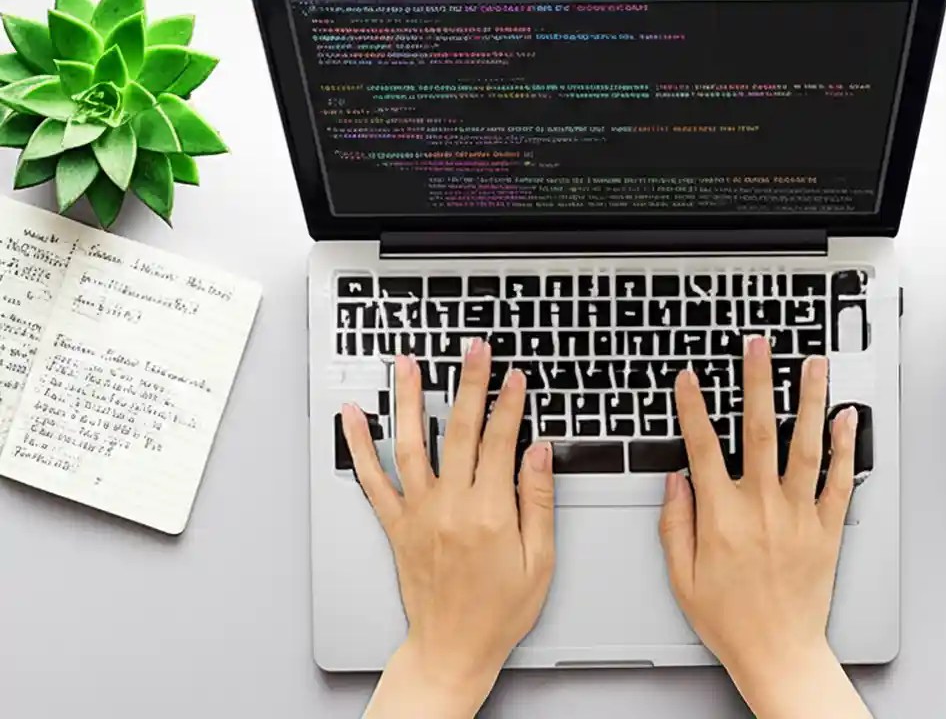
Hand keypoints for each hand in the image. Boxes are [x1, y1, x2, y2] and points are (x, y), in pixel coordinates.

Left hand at [341, 341, 554, 718]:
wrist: (453, 647)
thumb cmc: (499, 611)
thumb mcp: (539, 560)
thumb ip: (538, 501)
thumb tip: (539, 452)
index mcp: (489, 514)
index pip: (500, 442)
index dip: (508, 404)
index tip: (514, 377)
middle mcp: (449, 507)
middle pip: (458, 430)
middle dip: (468, 384)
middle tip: (473, 350)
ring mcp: (419, 513)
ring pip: (410, 444)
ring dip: (407, 398)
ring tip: (407, 362)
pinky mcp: (397, 525)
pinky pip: (373, 479)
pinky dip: (360, 445)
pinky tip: (353, 418)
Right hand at [660, 335, 867, 718]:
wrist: (778, 652)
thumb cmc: (730, 620)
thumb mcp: (681, 576)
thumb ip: (675, 523)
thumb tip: (674, 481)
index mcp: (721, 515)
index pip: (702, 446)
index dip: (693, 408)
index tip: (690, 380)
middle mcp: (762, 506)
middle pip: (758, 429)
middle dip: (757, 381)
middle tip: (759, 347)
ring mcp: (798, 514)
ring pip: (805, 444)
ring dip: (809, 400)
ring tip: (814, 366)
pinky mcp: (827, 529)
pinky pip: (838, 480)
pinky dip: (845, 447)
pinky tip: (847, 418)